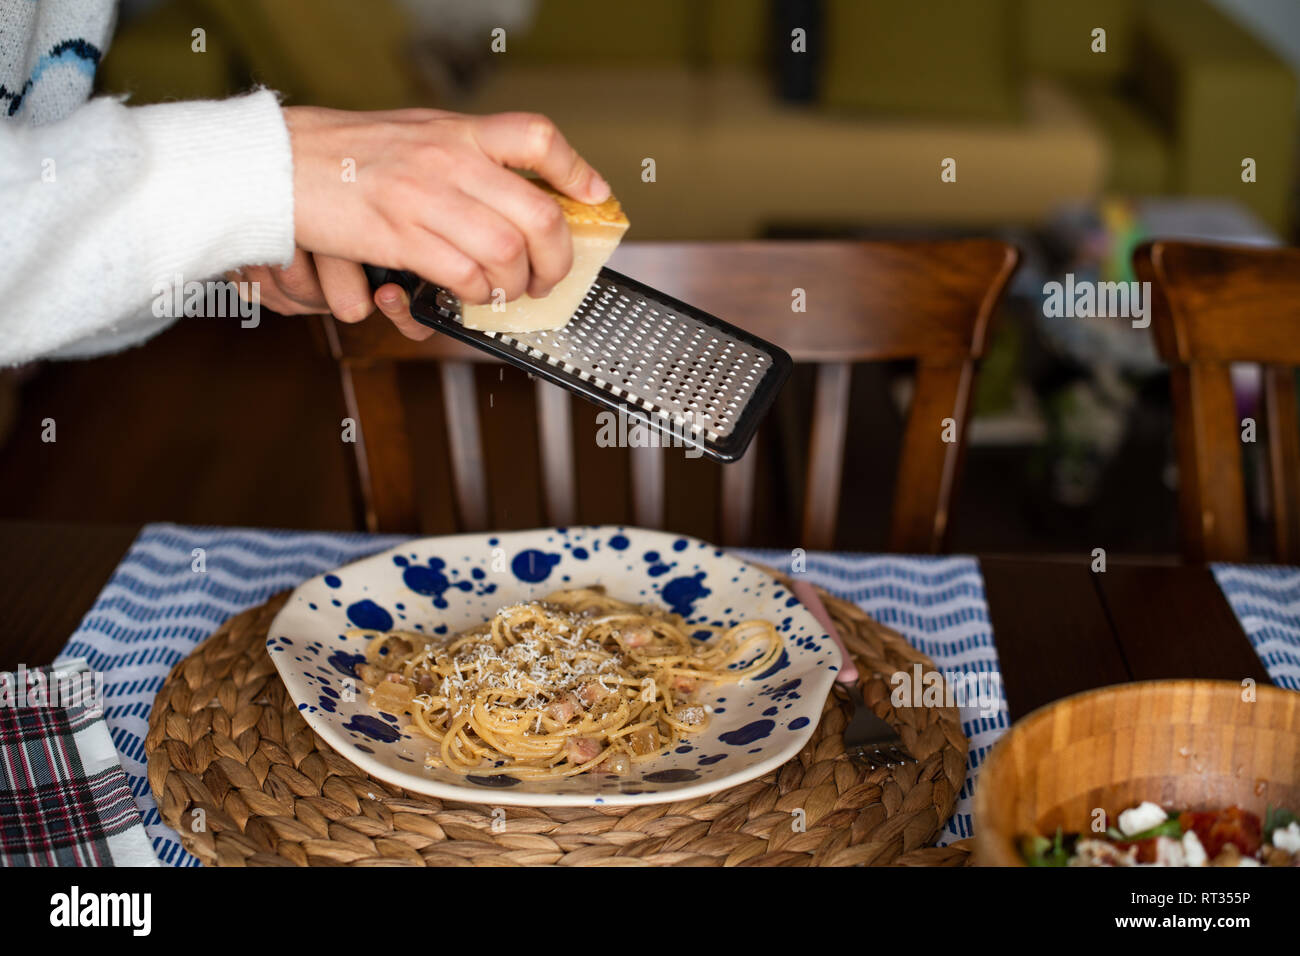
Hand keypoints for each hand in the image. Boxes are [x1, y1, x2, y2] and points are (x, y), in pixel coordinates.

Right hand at [261, 106, 608, 337]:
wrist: (274, 162)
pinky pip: (462, 273)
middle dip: (557, 258)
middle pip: (539, 213)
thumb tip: (515, 186)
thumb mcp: (417, 135)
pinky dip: (476, 293)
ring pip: (507, 251)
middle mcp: (448, 159)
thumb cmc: (344, 154)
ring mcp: (424, 197)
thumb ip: (465, 155)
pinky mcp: (398, 235)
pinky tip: (468, 293)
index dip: (576, 170)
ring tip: (508, 291)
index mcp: (456, 131)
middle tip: (549, 276)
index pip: (536, 137)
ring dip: (516, 283)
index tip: (595, 196)